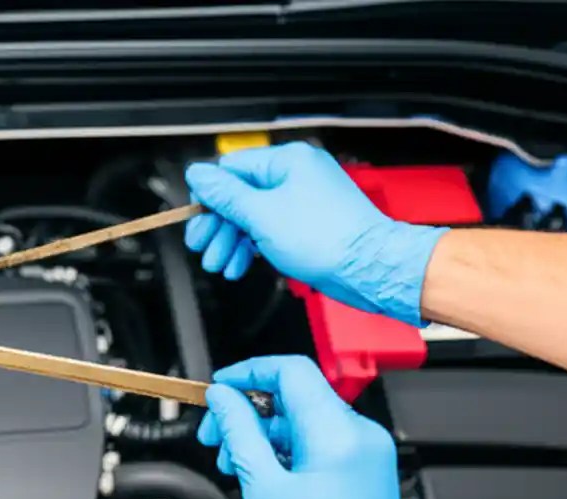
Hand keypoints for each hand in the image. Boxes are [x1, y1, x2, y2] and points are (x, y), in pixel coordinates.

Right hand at [183, 142, 447, 325]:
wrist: (370, 269)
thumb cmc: (326, 240)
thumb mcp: (261, 215)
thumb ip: (225, 194)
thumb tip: (196, 174)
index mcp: (286, 161)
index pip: (230, 170)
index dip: (209, 199)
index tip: (198, 224)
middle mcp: (296, 175)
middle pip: (239, 195)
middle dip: (219, 226)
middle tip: (203, 249)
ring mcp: (303, 200)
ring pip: (253, 216)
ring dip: (232, 242)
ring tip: (221, 265)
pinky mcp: (309, 224)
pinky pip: (270, 229)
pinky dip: (253, 247)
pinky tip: (241, 265)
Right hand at [197, 356, 471, 498]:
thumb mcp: (264, 488)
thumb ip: (240, 433)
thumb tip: (224, 398)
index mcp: (337, 433)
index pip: (291, 371)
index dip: (248, 373)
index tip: (221, 387)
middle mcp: (359, 434)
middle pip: (293, 395)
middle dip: (247, 411)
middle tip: (215, 434)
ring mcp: (365, 450)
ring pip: (302, 419)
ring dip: (262, 433)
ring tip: (234, 462)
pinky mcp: (364, 466)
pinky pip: (318, 439)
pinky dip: (285, 449)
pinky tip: (261, 472)